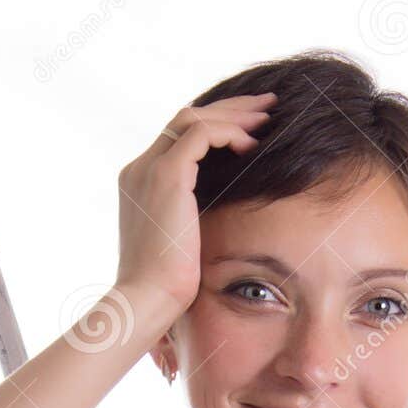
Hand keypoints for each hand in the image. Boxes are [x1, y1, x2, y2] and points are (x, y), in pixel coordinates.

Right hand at [115, 92, 277, 316]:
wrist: (146, 300)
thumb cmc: (166, 288)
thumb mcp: (181, 246)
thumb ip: (192, 220)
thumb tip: (222, 221)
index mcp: (141, 183)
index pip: (178, 138)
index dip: (215, 126)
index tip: (250, 128)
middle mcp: (140, 169)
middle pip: (186, 118)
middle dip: (230, 109)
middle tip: (266, 107)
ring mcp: (149, 169)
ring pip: (194, 118)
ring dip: (234, 115)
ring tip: (267, 119)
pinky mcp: (166, 175)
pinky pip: (201, 134)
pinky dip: (229, 133)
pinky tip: (251, 146)